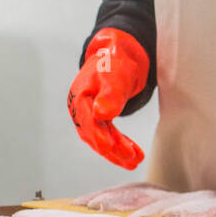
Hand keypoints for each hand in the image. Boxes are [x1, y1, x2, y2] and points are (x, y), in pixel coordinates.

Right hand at [68, 27, 149, 168]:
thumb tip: (101, 114)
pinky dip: (120, 144)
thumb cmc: (115, 62)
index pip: (88, 121)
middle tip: (132, 159)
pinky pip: (107, 135)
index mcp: (80, 96)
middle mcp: (80, 107)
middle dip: (113, 149)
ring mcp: (88, 113)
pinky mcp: (98, 117)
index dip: (99, 136)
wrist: (118, 55)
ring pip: (101, 137)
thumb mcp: (114, 75)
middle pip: (94, 133)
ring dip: (117, 151)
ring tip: (135, 161)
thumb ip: (109, 94)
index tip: (112, 147)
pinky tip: (133, 153)